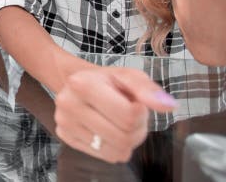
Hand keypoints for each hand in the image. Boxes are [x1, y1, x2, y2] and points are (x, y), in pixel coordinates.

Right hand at [53, 66, 176, 162]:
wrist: (77, 82)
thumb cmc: (107, 80)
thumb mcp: (129, 76)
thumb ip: (148, 90)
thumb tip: (167, 105)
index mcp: (83, 84)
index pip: (128, 116)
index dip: (141, 113)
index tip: (136, 103)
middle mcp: (69, 103)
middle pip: (123, 137)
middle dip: (136, 130)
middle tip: (131, 117)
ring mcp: (64, 122)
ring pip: (116, 151)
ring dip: (127, 142)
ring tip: (120, 125)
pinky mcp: (65, 136)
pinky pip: (105, 156)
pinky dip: (114, 148)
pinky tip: (108, 131)